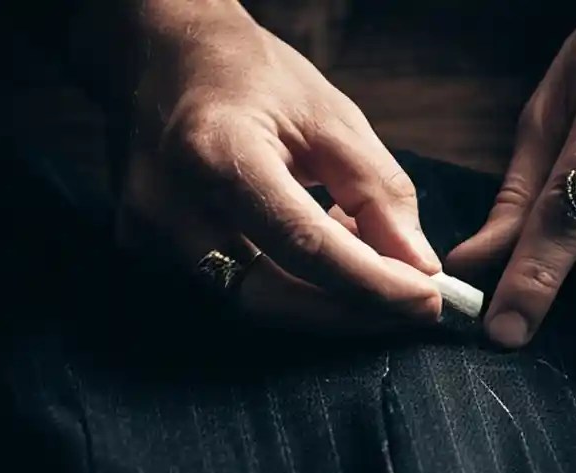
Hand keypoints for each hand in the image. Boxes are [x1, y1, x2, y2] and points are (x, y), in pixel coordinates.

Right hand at [116, 2, 441, 331]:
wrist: (166, 57)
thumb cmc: (251, 78)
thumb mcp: (331, 118)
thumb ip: (379, 194)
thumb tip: (418, 268)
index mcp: (218, 154)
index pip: (303, 245)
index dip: (371, 284)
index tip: (427, 300)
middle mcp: (172, 206)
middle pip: (272, 296)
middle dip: (352, 311)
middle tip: (411, 307)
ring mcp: (150, 236)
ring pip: (254, 305)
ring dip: (326, 303)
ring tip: (373, 269)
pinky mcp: (148, 253)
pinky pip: (233, 292)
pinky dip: (292, 289)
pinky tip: (326, 262)